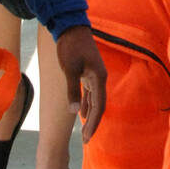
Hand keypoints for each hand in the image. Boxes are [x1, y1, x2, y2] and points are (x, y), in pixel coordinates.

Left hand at [55, 25, 106, 140]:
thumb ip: (72, 91)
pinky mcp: (88, 73)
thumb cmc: (70, 47)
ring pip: (95, 100)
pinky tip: (80, 113)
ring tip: (84, 131)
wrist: (71, 28)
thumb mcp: (69, 69)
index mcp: (99, 78)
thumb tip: (74, 113)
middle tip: (86, 140)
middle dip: (93, 123)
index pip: (99, 106)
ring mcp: (95, 76)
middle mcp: (100, 78)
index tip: (87, 138)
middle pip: (99, 106)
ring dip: (90, 116)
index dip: (93, 123)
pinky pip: (90, 93)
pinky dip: (86, 104)